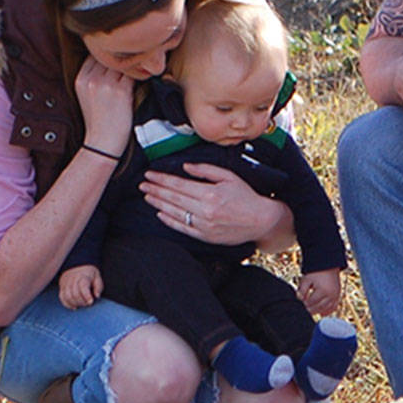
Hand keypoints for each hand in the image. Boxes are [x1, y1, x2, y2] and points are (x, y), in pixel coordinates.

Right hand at [58, 264, 101, 308]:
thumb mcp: (97, 277)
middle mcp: (72, 278)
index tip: (91, 302)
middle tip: (87, 304)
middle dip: (82, 302)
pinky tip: (74, 307)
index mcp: (83, 275)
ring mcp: (65, 282)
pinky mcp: (62, 287)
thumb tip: (97, 296)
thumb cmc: (90, 275)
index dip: (87, 296)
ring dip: (75, 304)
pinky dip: (68, 304)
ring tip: (82, 305)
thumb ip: (98, 287)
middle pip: (75, 294)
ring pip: (67, 296)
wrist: (77, 266)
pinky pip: (62, 297)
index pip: (83, 286)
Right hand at [72, 57, 136, 153]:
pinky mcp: (120, 91)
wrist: (102, 143)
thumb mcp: (86, 96)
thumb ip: (94, 77)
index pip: (96, 55)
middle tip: (133, 61)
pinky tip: (144, 79)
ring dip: (132, 67)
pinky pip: (133, 75)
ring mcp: (105, 83)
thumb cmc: (98, 121)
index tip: (118, 61)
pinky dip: (140, 76)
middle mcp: (91, 78)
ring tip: (139, 70)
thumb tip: (113, 61)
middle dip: (121, 60)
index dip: (109, 57)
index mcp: (81, 78)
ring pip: (123, 64)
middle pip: (110, 57)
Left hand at [141, 163, 281, 243]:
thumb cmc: (246, 196)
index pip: (178, 185)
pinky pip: (182, 228)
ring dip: (158, 204)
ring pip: (174, 213)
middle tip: (142, 184)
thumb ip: (206, 170)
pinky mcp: (204, 236)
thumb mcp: (229, 176)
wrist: (260, 220)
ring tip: (147, 196)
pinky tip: (160, 213)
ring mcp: (203, 225)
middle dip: (155, 190)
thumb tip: (185, 167)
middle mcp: (205, 210)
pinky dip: (169, 220)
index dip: (162, 179)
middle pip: (173, 198)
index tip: (150, 174)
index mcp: (210, 193)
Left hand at [297, 269, 341, 315]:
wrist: (329, 265)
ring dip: (318, 311)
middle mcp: (331, 295)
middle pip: (319, 307)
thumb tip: (299, 300)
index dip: (304, 305)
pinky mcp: (338, 296)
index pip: (312, 302)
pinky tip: (321, 313)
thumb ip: (302, 290)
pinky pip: (333, 308)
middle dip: (310, 310)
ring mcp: (335, 296)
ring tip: (310, 311)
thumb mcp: (307, 279)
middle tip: (303, 311)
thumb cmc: (316, 272)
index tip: (299, 306)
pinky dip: (327, 312)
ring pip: (326, 309)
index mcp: (323, 290)